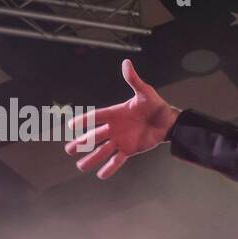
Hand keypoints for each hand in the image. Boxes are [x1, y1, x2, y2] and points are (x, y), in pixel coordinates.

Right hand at [65, 59, 178, 178]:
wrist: (167, 121)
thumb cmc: (155, 105)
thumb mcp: (145, 92)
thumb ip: (133, 80)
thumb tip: (126, 63)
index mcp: (114, 113)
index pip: (95, 117)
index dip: (83, 121)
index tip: (70, 126)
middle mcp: (114, 128)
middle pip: (94, 137)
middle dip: (82, 143)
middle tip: (70, 150)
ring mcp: (120, 140)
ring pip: (103, 151)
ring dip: (92, 158)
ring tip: (80, 166)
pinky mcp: (129, 150)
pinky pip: (117, 160)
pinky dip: (110, 167)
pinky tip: (101, 175)